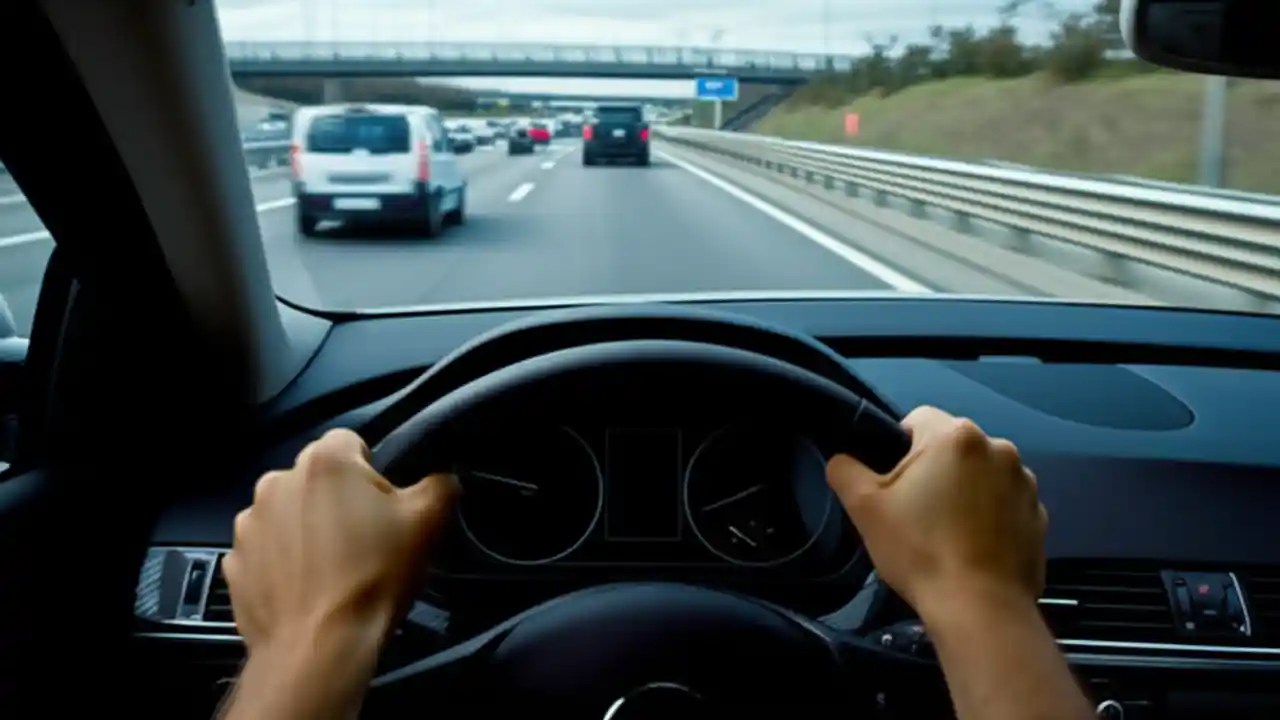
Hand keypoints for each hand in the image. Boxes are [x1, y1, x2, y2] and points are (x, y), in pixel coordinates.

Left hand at [223, 428, 458, 654]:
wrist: (318, 646)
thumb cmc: (374, 576)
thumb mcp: (428, 522)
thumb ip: (440, 484)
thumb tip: (441, 478)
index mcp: (324, 460)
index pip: (352, 441)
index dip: (373, 472)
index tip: (384, 507)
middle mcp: (277, 480)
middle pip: (317, 477)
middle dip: (337, 498)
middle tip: (363, 538)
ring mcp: (249, 522)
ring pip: (288, 511)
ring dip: (305, 527)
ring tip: (331, 567)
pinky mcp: (234, 561)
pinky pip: (266, 548)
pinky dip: (282, 560)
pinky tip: (305, 586)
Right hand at [826, 406, 1046, 618]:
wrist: (979, 608)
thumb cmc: (919, 550)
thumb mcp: (865, 508)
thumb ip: (845, 470)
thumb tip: (842, 459)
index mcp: (957, 436)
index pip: (917, 420)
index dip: (897, 449)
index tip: (894, 487)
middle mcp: (999, 448)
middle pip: (952, 448)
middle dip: (934, 470)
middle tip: (916, 512)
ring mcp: (1025, 483)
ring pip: (981, 474)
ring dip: (965, 491)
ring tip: (948, 533)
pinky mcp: (1040, 516)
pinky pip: (1005, 504)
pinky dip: (990, 516)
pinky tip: (974, 547)